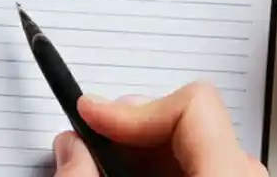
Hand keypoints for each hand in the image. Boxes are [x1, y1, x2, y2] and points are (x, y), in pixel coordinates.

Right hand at [52, 82, 267, 176]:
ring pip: (195, 147)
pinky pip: (204, 167)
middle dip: (133, 131)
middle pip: (190, 125)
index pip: (192, 106)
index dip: (132, 109)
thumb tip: (72, 149)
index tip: (90, 114)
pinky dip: (164, 171)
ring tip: (108, 171)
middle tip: (91, 148)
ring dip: (144, 153)